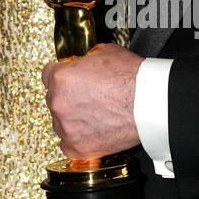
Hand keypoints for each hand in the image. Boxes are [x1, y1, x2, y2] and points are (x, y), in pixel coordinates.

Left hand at [42, 43, 141, 158]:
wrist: (150, 105)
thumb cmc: (133, 79)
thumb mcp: (104, 52)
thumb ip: (84, 59)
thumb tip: (80, 61)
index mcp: (61, 78)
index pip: (48, 75)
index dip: (62, 76)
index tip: (71, 80)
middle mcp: (58, 102)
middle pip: (54, 99)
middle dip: (69, 98)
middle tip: (91, 97)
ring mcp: (66, 127)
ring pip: (61, 122)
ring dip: (73, 119)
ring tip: (97, 114)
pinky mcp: (77, 147)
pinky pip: (68, 144)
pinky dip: (79, 139)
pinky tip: (94, 130)